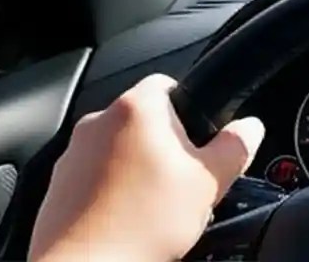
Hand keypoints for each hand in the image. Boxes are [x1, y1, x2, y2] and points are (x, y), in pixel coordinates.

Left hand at [29, 74, 264, 261]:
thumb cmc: (141, 225)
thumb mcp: (209, 183)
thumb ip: (235, 147)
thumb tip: (250, 128)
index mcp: (136, 108)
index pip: (171, 84)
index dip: (193, 109)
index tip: (202, 140)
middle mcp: (98, 123)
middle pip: (146, 120)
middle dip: (167, 147)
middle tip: (184, 182)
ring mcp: (73, 155)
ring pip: (120, 151)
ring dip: (138, 170)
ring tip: (155, 208)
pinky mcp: (59, 186)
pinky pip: (96, 179)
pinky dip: (113, 193)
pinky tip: (129, 221)